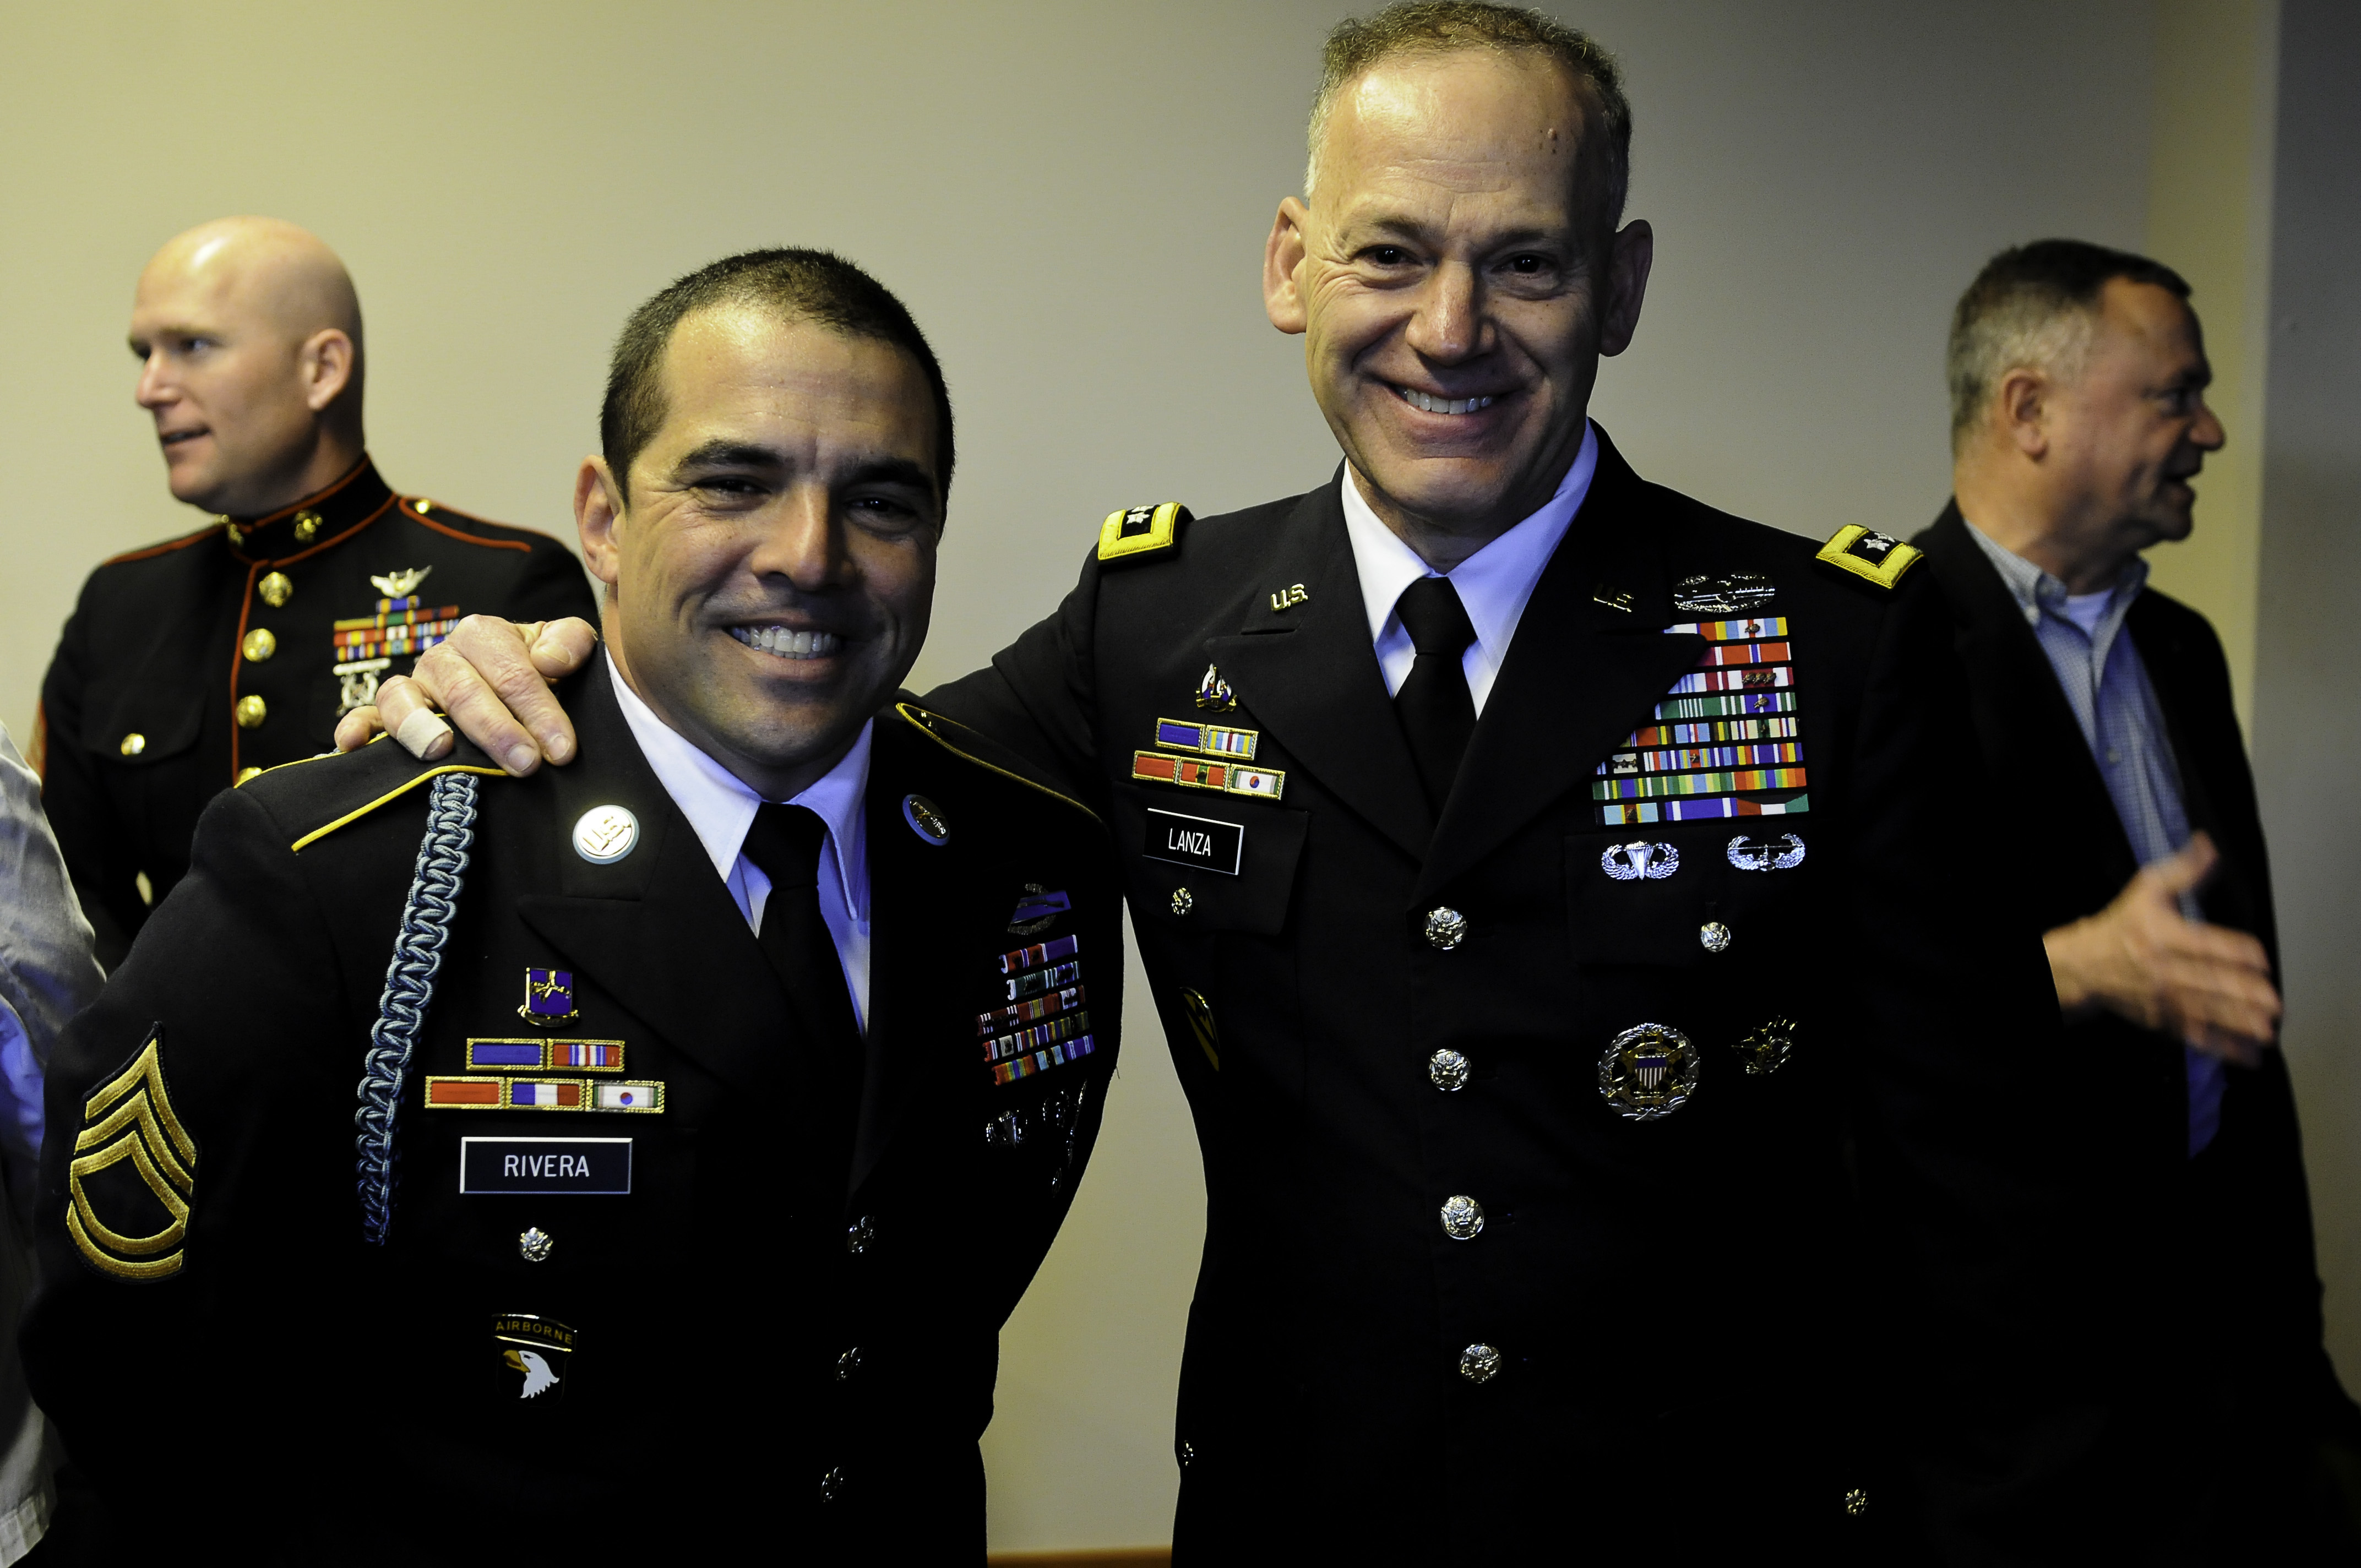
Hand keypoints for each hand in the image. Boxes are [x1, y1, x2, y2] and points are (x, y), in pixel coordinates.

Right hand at [330, 615, 598, 774]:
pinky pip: (366, 716)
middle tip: (526, 764)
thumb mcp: (568, 648)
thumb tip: (548, 661)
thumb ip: (569, 642)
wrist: (525, 685)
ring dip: (421, 726)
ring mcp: (414, 687)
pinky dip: (356, 728)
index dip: (539, 710)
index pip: (512, 672)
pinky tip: (353, 745)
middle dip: (496, 730)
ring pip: (403, 698)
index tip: (561, 749)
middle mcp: (443, 658)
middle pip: (463, 690)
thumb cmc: (547, 670)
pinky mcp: (390, 715)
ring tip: (443, 752)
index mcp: (483, 634)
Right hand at [2042, 832, 2279, 1064]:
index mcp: (2163, 934)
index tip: (2259, 958)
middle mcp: (2162, 968)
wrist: (2084, 964)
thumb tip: (2209, 845)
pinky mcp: (2162, 1019)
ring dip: (2236, 1023)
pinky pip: (2195, 1033)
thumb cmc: (2122, 924)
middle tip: (2272, 1003)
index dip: (2233, 951)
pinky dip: (2221, 1046)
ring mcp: (2162, 997)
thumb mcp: (2146, 889)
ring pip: (2204, 1011)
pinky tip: (2247, 1054)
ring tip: (2265, 1030)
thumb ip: (2183, 871)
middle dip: (2241, 995)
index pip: (2203, 943)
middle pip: (2206, 982)